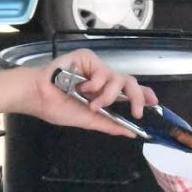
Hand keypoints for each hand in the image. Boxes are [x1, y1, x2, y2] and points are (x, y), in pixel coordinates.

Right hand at [24, 48, 157, 135]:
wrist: (37, 97)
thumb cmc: (56, 108)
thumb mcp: (88, 120)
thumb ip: (109, 124)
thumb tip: (131, 133)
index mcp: (103, 94)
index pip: (128, 92)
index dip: (143, 95)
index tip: (154, 103)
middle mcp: (102, 80)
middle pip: (130, 82)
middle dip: (136, 97)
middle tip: (136, 111)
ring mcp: (95, 68)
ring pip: (118, 77)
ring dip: (109, 95)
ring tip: (93, 104)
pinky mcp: (87, 58)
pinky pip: (103, 70)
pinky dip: (96, 84)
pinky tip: (82, 89)